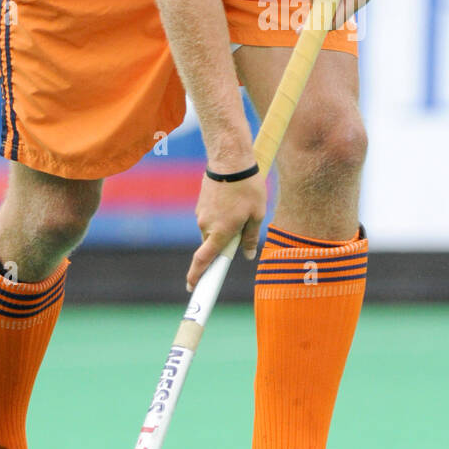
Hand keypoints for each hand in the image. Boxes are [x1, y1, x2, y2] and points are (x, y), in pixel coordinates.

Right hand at [186, 170, 265, 291]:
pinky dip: (220, 215)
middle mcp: (206, 225)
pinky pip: (210, 217)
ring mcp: (201, 214)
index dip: (196, 276)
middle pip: (212, 245)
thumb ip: (250, 237)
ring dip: (223, 227)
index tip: (192, 288)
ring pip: (212, 230)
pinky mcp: (200, 203)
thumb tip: (248, 255)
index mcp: (220, 232)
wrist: (230, 160)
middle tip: (242, 230)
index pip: (203, 260)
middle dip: (223, 244)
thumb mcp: (257, 214)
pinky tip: (233, 200)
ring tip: (241, 207)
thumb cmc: (247, 188)